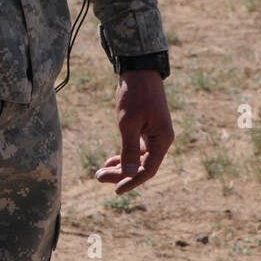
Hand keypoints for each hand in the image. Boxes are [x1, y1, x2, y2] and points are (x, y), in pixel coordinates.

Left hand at [94, 72, 173, 193]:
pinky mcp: (148, 127)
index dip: (132, 181)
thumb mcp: (129, 123)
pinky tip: (110, 160)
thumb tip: (128, 174)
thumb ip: (129, 150)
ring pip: (138, 158)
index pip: (148, 170)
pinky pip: (137, 148)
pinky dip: (124, 154)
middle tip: (98, 176)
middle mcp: (162, 139)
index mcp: (162, 139)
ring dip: (121, 165)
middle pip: (142, 165)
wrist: (139, 70)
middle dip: (121, 173)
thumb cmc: (134, 95)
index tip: (115, 190)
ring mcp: (155, 133)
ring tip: (101, 171)